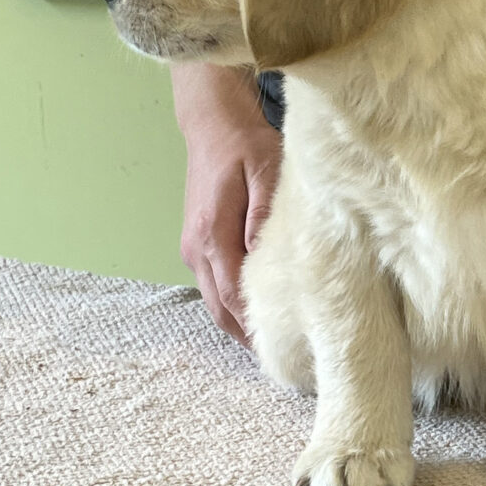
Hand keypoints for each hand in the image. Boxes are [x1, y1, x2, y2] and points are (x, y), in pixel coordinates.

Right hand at [174, 64, 282, 345]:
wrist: (211, 121)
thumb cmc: (244, 145)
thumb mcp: (266, 175)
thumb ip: (266, 220)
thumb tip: (270, 264)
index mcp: (212, 238)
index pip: (236, 300)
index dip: (261, 331)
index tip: (291, 353)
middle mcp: (197, 250)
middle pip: (223, 312)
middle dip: (251, 340)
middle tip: (289, 364)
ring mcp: (194, 249)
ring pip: (217, 303)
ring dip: (241, 327)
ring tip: (278, 349)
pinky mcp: (200, 243)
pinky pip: (217, 287)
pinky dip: (235, 307)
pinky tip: (261, 317)